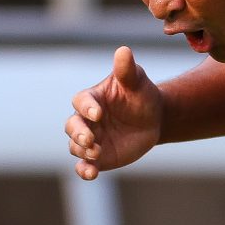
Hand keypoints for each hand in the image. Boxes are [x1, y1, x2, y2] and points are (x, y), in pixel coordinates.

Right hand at [65, 46, 163, 179]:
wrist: (152, 118)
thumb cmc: (141, 95)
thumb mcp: (137, 81)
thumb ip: (127, 70)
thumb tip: (124, 51)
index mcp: (92, 99)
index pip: (82, 102)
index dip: (87, 107)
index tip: (97, 113)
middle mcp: (86, 120)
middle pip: (72, 126)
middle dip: (79, 133)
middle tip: (91, 139)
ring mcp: (90, 139)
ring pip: (75, 146)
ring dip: (83, 151)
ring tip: (96, 153)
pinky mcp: (97, 157)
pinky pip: (84, 164)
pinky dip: (84, 170)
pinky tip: (90, 174)